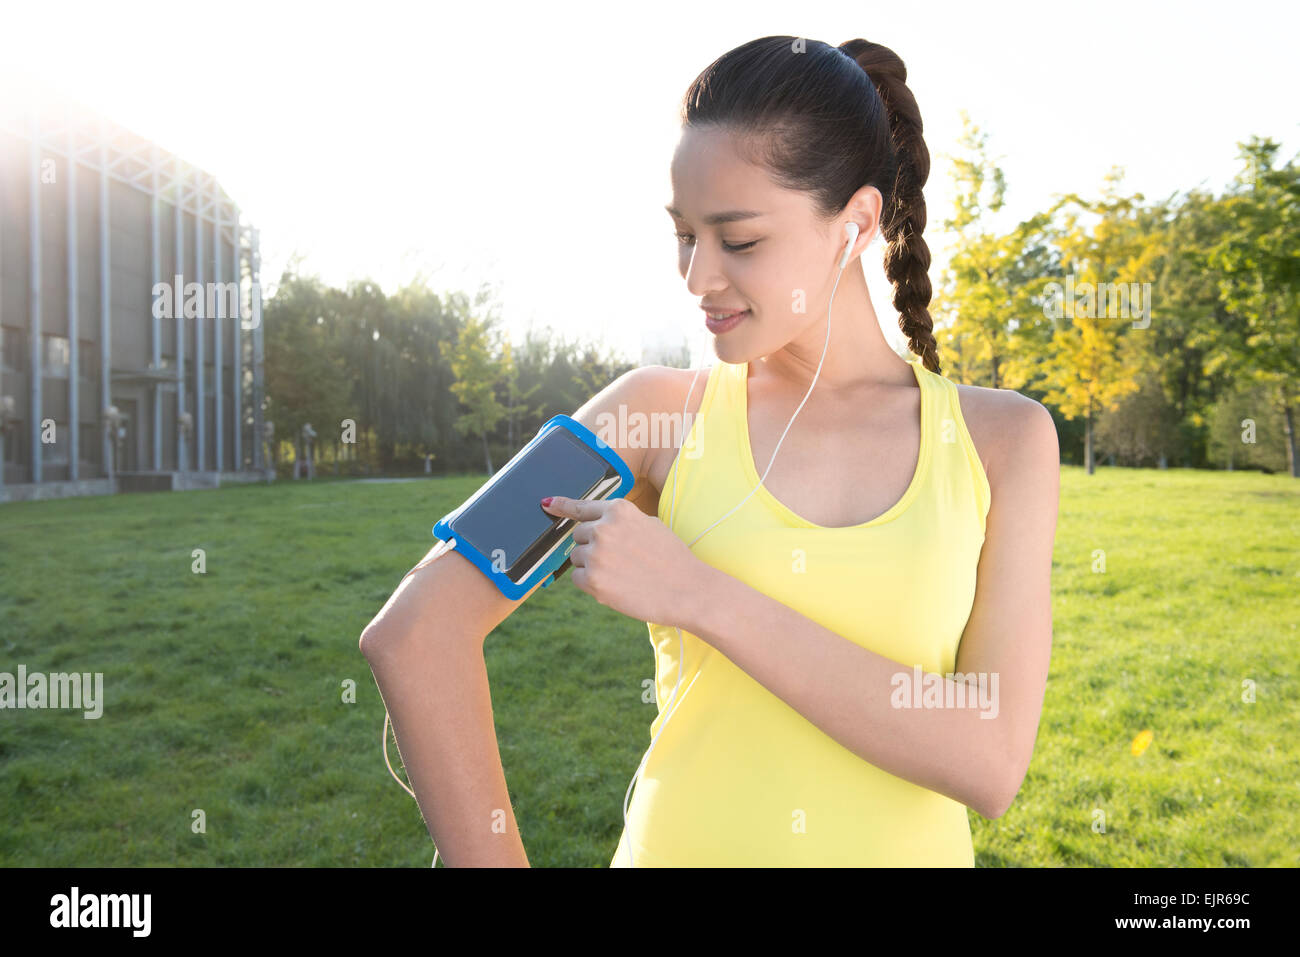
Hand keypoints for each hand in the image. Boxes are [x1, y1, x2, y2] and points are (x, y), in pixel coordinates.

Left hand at [539, 495, 702, 628]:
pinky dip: (591, 584)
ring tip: (621, 574)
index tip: (547, 505)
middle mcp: (603, 528)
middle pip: (578, 535)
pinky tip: (616, 586)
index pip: (582, 507)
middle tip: (619, 560)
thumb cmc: (672, 559)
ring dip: (592, 566)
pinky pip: (577, 579)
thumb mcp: (649, 525)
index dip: (563, 506)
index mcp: (619, 510)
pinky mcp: (593, 581)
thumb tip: (592, 527)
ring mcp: (596, 554)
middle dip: (592, 546)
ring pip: (576, 558)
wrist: (689, 591)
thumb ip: (619, 522)